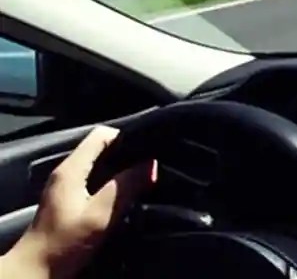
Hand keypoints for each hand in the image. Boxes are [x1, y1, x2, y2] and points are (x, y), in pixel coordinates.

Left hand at [2, 126, 152, 278]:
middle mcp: (67, 173)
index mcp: (71, 169)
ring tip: (147, 178)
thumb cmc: (64, 242)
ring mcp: (67, 188)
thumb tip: (153, 165)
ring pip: (101, 167)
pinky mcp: (71, 202)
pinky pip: (97, 182)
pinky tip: (130, 195)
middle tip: (154, 164)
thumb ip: (125, 187)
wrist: (37, 271)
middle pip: (103, 149)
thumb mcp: (99, 214)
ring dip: (123, 171)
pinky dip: (115, 184)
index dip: (128, 137)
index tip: (151, 147)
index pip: (102, 135)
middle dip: (129, 154)